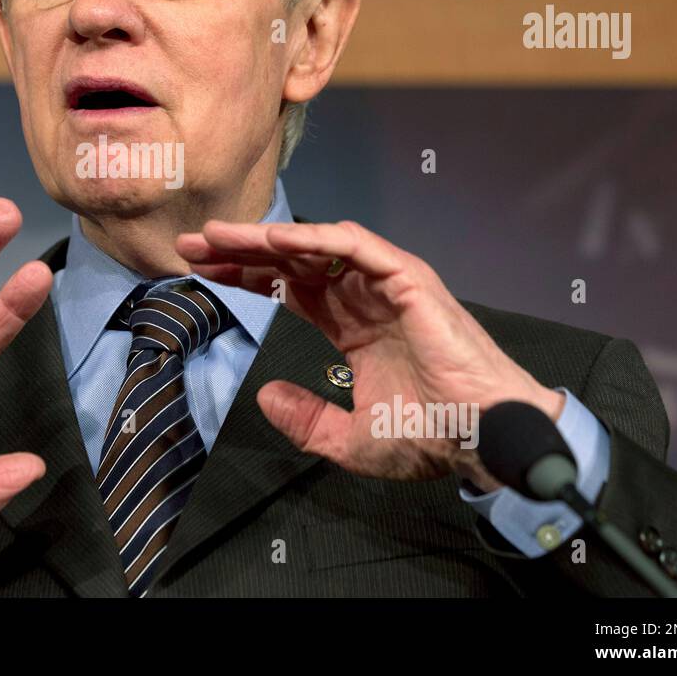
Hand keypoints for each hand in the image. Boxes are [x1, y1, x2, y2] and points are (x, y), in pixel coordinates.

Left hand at [176, 220, 563, 489]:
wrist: (484, 437)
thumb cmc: (431, 436)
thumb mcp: (348, 439)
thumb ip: (305, 419)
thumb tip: (265, 397)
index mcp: (354, 327)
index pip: (288, 290)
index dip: (246, 277)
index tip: (201, 272)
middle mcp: (366, 298)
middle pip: (292, 261)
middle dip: (241, 250)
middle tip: (192, 243)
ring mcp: (387, 283)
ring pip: (316, 246)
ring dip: (266, 238)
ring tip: (219, 236)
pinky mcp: (408, 278)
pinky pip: (355, 247)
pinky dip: (314, 239)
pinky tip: (274, 240)